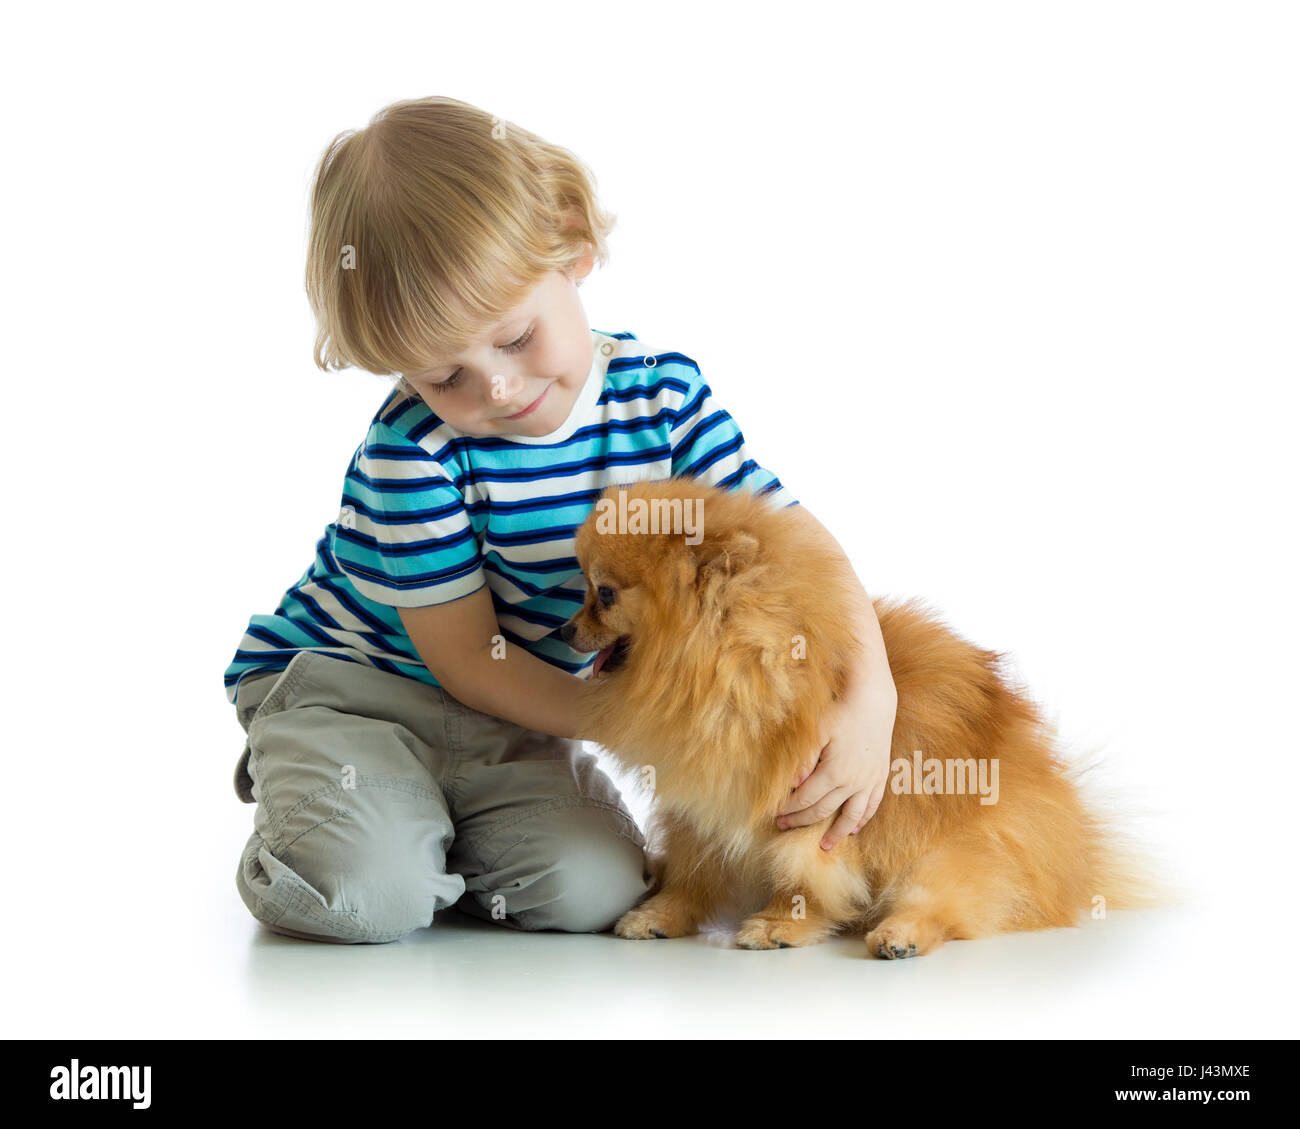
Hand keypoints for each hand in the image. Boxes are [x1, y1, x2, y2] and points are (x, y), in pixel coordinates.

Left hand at [774, 690, 894, 849]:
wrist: (873, 701)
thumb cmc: (840, 713)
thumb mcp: (816, 732)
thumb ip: (804, 760)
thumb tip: (791, 785)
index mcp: (834, 773)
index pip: (805, 799)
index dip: (788, 809)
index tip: (774, 814)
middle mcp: (853, 782)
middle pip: (823, 810)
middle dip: (801, 821)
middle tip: (783, 827)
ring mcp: (869, 782)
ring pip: (852, 816)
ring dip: (837, 833)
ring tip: (826, 846)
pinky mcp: (880, 777)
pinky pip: (872, 806)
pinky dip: (862, 820)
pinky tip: (855, 829)